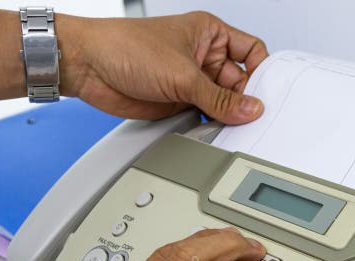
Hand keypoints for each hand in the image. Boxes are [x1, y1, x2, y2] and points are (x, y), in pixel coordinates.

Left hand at [59, 11, 268, 121]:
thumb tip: (251, 109)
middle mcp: (204, 57)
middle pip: (240, 82)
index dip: (262, 72)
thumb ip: (219, 98)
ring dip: (227, 116)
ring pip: (223, 102)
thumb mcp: (182, 74)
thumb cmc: (125, 47)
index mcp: (210, 34)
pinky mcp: (179, 102)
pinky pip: (206, 116)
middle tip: (250, 118)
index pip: (252, 52)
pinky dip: (211, 126)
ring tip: (231, 127)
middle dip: (245, 100)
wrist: (88, 66)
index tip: (267, 94)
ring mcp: (192, 81)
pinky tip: (213, 132)